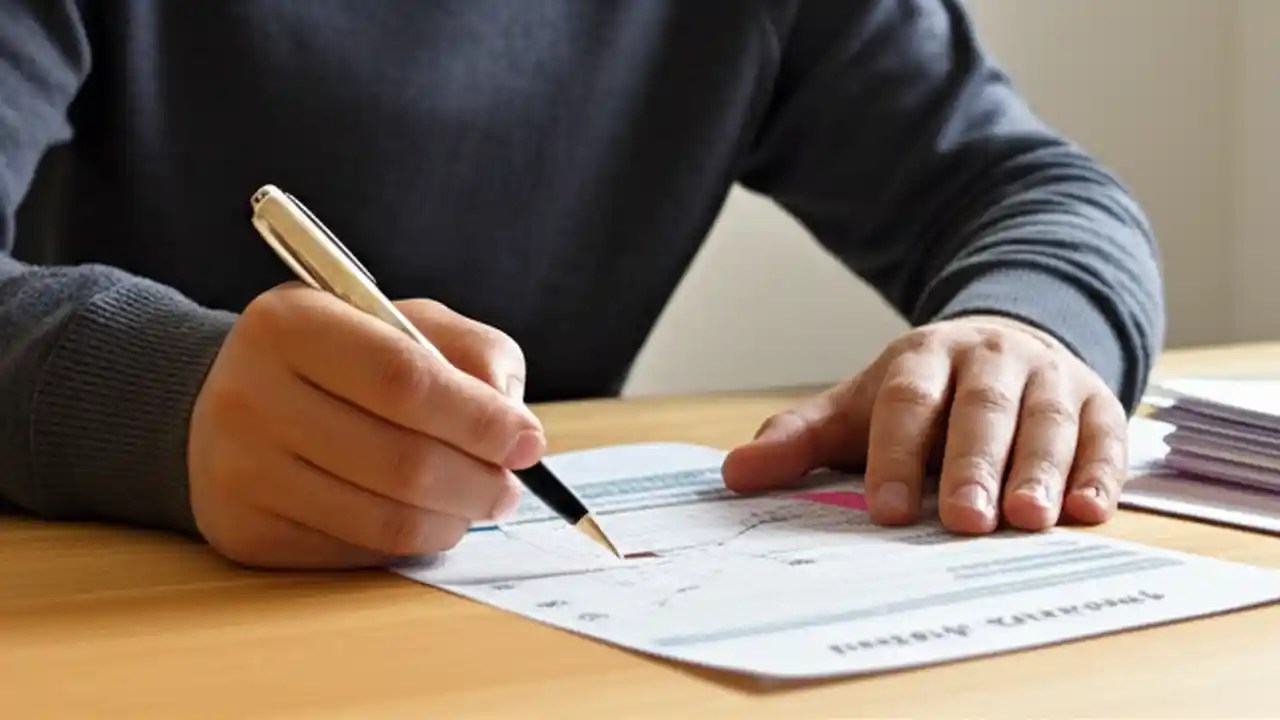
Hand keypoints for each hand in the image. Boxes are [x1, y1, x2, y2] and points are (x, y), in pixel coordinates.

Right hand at [189, 283, 542, 568]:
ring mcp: (239, 471)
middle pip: (400, 461)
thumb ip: (473, 353)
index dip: (477, 418)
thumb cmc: (342, 358)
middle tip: (509, 486)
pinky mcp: (244, 531)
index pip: (403, 379)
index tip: (526, 441)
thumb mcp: (405, 323)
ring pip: (384, 520)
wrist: (236, 401)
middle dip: (478, 481)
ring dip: (453, 519)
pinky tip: (422, 516)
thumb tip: (515, 425)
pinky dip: (409, 542)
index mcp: (290, 323)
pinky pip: (356, 553)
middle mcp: (250, 396)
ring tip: (475, 502)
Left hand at [722, 316, 1127, 533]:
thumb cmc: (920, 394)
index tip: (886, 510)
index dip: (895, 454)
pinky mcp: (1098, 401)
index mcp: (924, 357)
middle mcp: (991, 359)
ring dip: (1040, 470)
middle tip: (964, 519)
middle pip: (981, 410)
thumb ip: (800, 438)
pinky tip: (1088, 510)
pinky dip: (1100, 473)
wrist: (1002, 345)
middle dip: (972, 465)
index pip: (906, 402)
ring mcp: (1049, 378)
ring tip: (1028, 520)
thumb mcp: (857, 407)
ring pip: (1047, 422)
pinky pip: (1104, 435)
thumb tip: (735, 473)